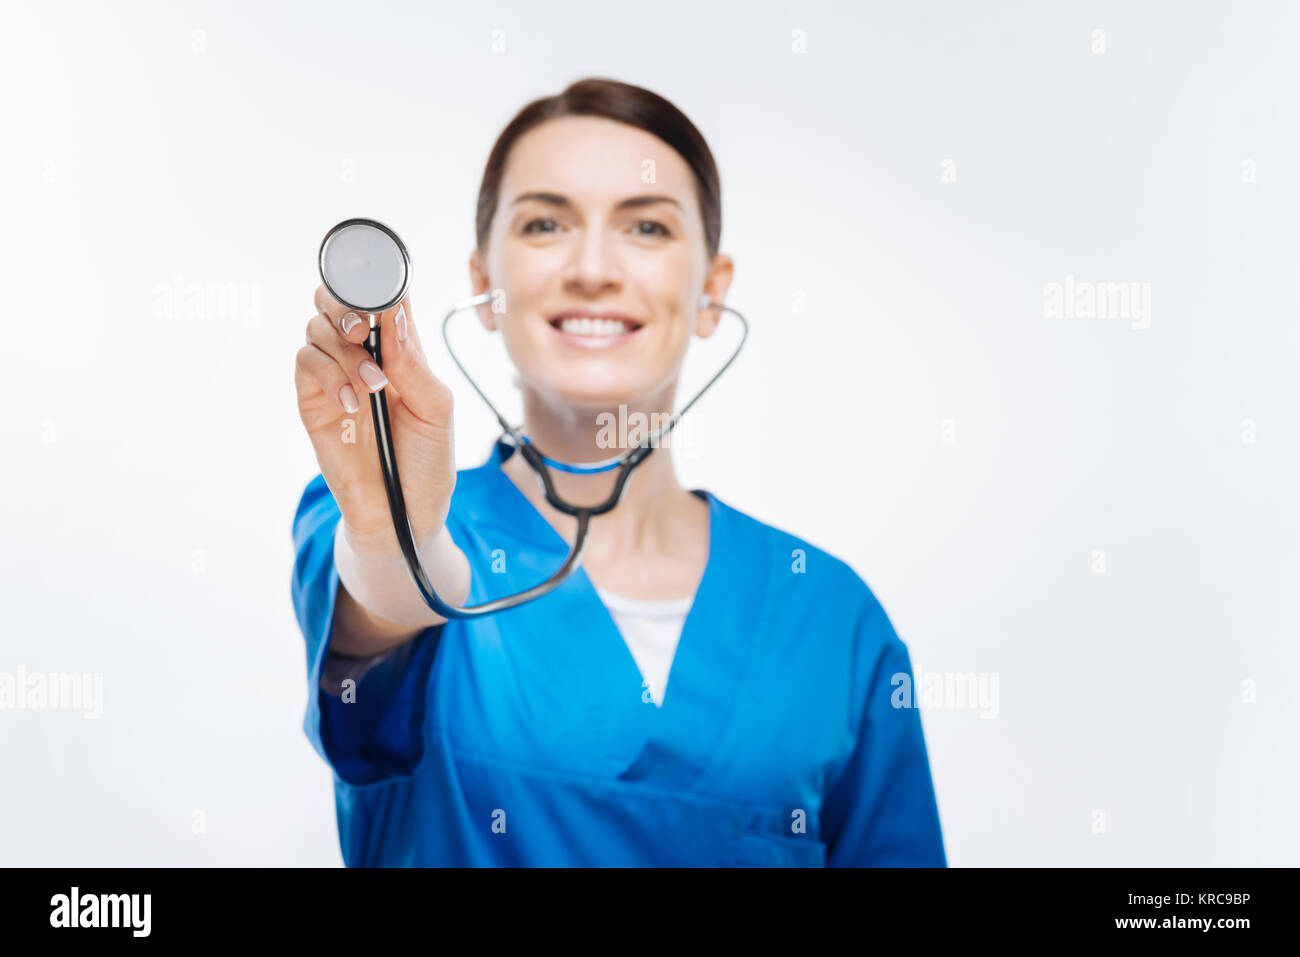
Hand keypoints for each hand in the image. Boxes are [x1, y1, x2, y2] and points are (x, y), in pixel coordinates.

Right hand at [294, 286, 455, 554]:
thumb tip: (394, 313)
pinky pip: (306, 365)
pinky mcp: (313, 402)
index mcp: (402, 350)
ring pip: (318, 328)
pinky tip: (354, 404)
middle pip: (339, 299)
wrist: (403, 515)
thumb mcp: (436, 410)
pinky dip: (328, 375)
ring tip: (374, 386)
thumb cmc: (426, 463)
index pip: (386, 297)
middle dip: (347, 302)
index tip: (382, 282)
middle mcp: (366, 356)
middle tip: (366, 329)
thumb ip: (414, 363)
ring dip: (345, 349)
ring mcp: (336, 377)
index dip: (380, 280)